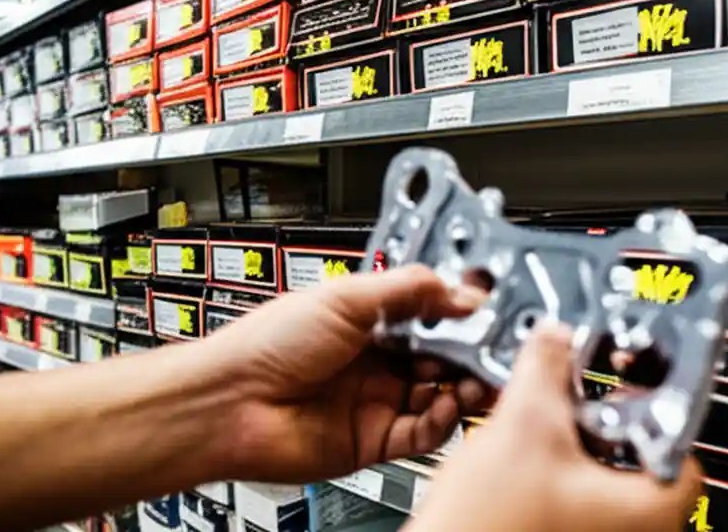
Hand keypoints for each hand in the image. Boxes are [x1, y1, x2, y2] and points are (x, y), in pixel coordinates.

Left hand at [210, 265, 491, 482]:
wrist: (231, 403)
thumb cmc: (266, 345)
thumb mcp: (345, 297)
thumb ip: (408, 290)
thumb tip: (460, 288)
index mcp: (368, 318)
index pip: (431, 313)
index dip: (461, 313)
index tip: (489, 310)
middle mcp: (376, 359)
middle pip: (443, 356)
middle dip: (472, 352)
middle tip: (496, 348)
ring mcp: (376, 401)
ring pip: (440, 396)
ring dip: (465, 387)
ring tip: (479, 379)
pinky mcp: (374, 440)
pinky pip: (423, 433)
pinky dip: (443, 422)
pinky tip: (448, 407)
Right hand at [409, 325, 701, 531]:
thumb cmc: (491, 526)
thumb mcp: (523, 425)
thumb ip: (546, 368)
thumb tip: (555, 337)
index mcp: (653, 507)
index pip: (679, 438)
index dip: (647, 398)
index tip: (619, 377)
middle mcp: (637, 528)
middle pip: (635, 450)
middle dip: (596, 413)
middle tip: (571, 393)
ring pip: (600, 471)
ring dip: (571, 438)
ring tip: (540, 422)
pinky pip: (575, 493)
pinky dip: (555, 466)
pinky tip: (522, 454)